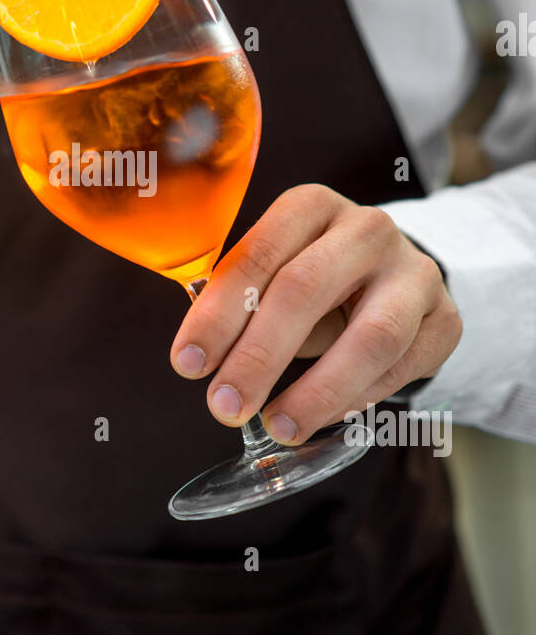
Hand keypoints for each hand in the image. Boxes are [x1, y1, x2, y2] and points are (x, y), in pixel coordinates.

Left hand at [170, 184, 461, 442]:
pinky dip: (357, 399)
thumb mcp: (275, 275)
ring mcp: (414, 272)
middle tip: (224, 406)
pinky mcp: (445, 319)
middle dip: (258, 357)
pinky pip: (401, 367)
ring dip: (318, 391)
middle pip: (306, 291)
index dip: (218, 313)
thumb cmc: (316, 279)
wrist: (397, 281)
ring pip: (370, 337)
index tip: (188, 363)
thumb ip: (241, 302)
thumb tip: (200, 356)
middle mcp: (367, 229)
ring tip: (278, 427)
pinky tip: (320, 418)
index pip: (259, 255)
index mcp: (311, 207)